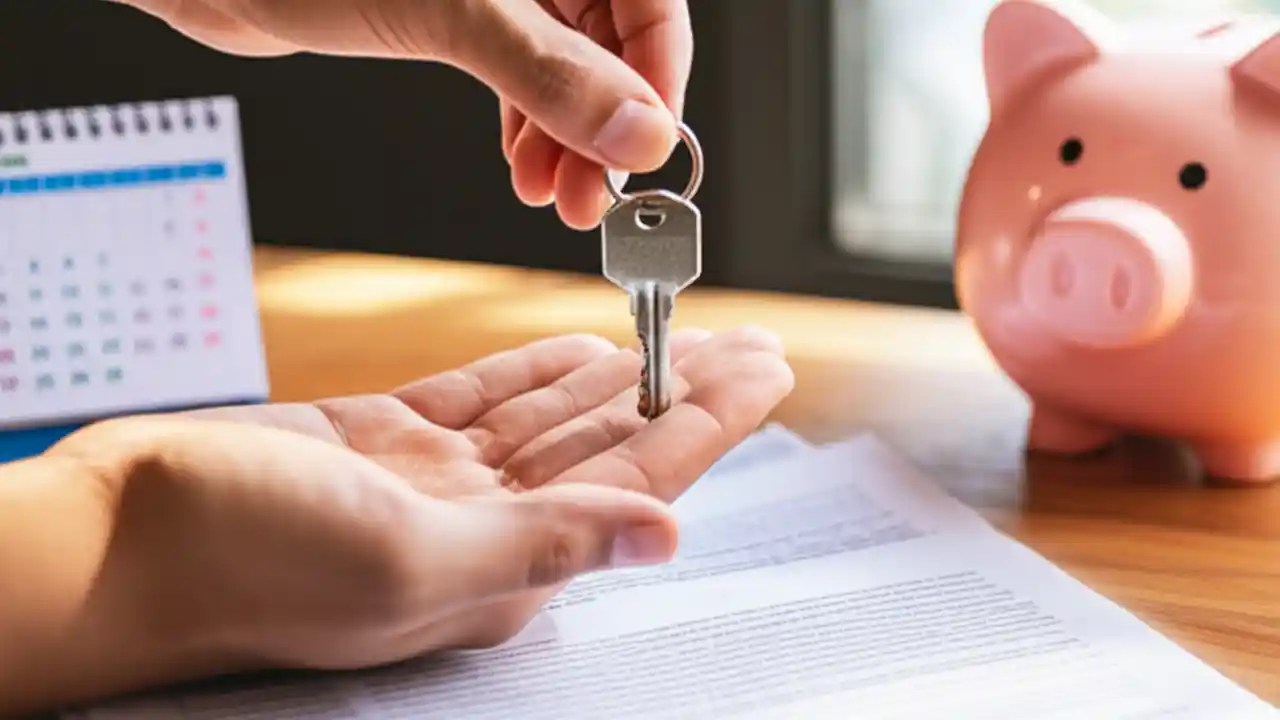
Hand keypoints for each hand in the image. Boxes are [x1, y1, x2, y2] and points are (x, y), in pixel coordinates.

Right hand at [45, 328, 789, 687]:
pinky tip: (581, 350)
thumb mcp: (406, 561)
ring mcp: (435, 482)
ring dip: (624, 373)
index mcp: (503, 564)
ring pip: (556, 416)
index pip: (639, 482)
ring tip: (686, 335)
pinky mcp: (386, 443)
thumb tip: (664, 535)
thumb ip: (543, 544)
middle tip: (751, 343)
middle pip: (613, 443)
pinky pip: (484, 397)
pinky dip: (536, 369)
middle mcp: (483, 525)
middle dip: (686, 391)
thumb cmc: (246, 567)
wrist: (118, 540)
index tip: (767, 373)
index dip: (710, 423)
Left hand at [117, 0, 692, 228]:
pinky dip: (527, 126)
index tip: (645, 153)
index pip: (651, 5)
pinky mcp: (461, 17)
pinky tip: (522, 168)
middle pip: (613, 43)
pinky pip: (523, 76)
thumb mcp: (452, 15)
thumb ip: (551, 73)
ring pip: (568, 68)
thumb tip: (640, 134)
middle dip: (605, 126)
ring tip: (551, 194)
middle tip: (592, 196)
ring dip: (566, 138)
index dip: (658, 82)